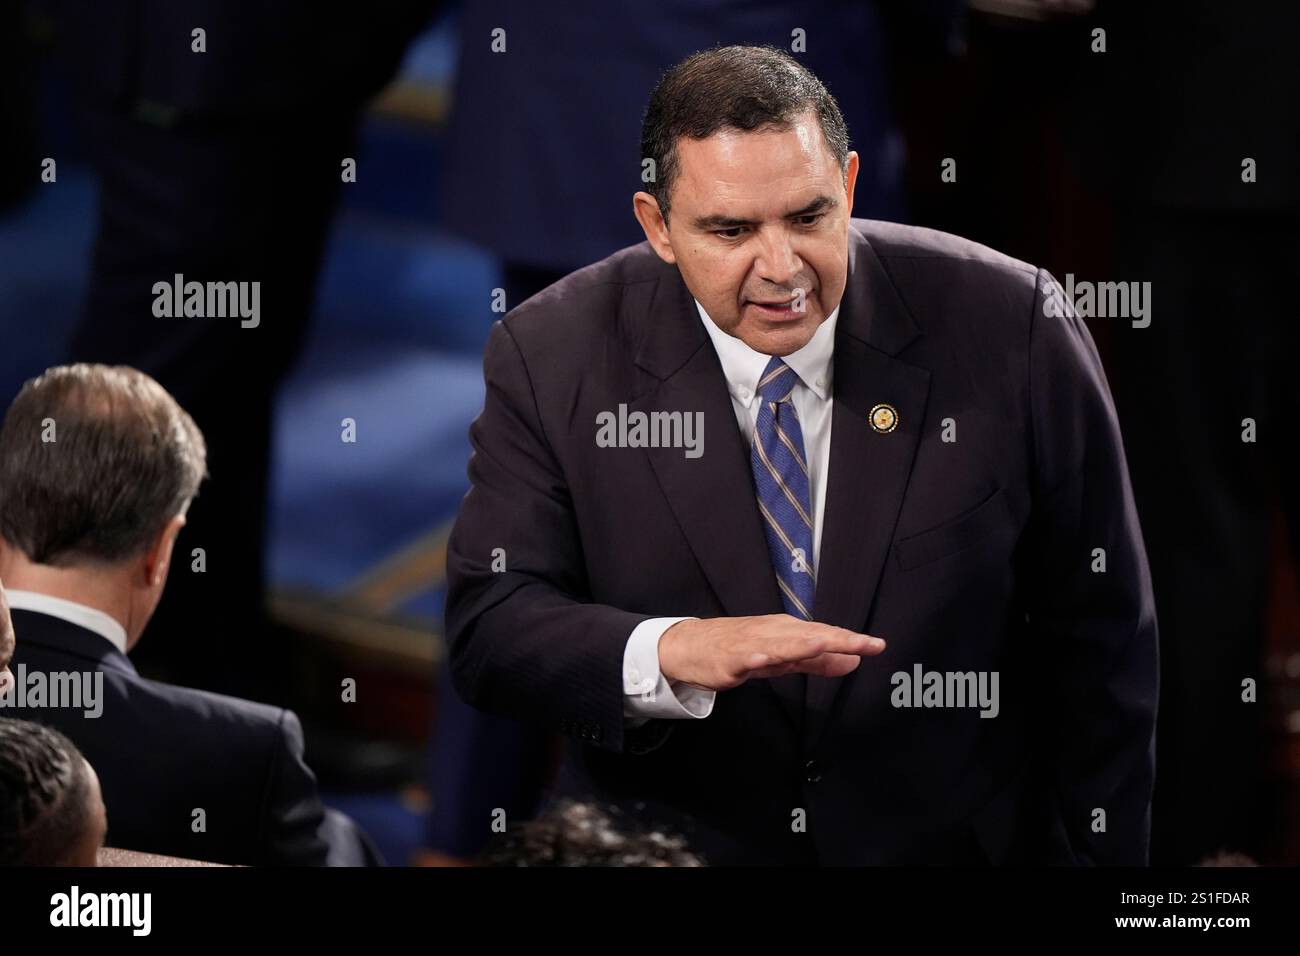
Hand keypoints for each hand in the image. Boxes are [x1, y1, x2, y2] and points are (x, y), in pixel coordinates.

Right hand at [658, 614, 884, 691]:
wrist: (691, 647)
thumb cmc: (739, 649)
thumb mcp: (784, 658)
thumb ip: (818, 661)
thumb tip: (853, 661)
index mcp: (788, 632)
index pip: (825, 635)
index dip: (852, 640)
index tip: (878, 645)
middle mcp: (773, 632)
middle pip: (810, 636)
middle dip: (839, 639)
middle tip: (867, 644)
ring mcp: (751, 644)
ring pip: (782, 644)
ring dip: (803, 644)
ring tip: (825, 644)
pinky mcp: (730, 658)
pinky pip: (744, 658)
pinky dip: (755, 657)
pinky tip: (764, 658)